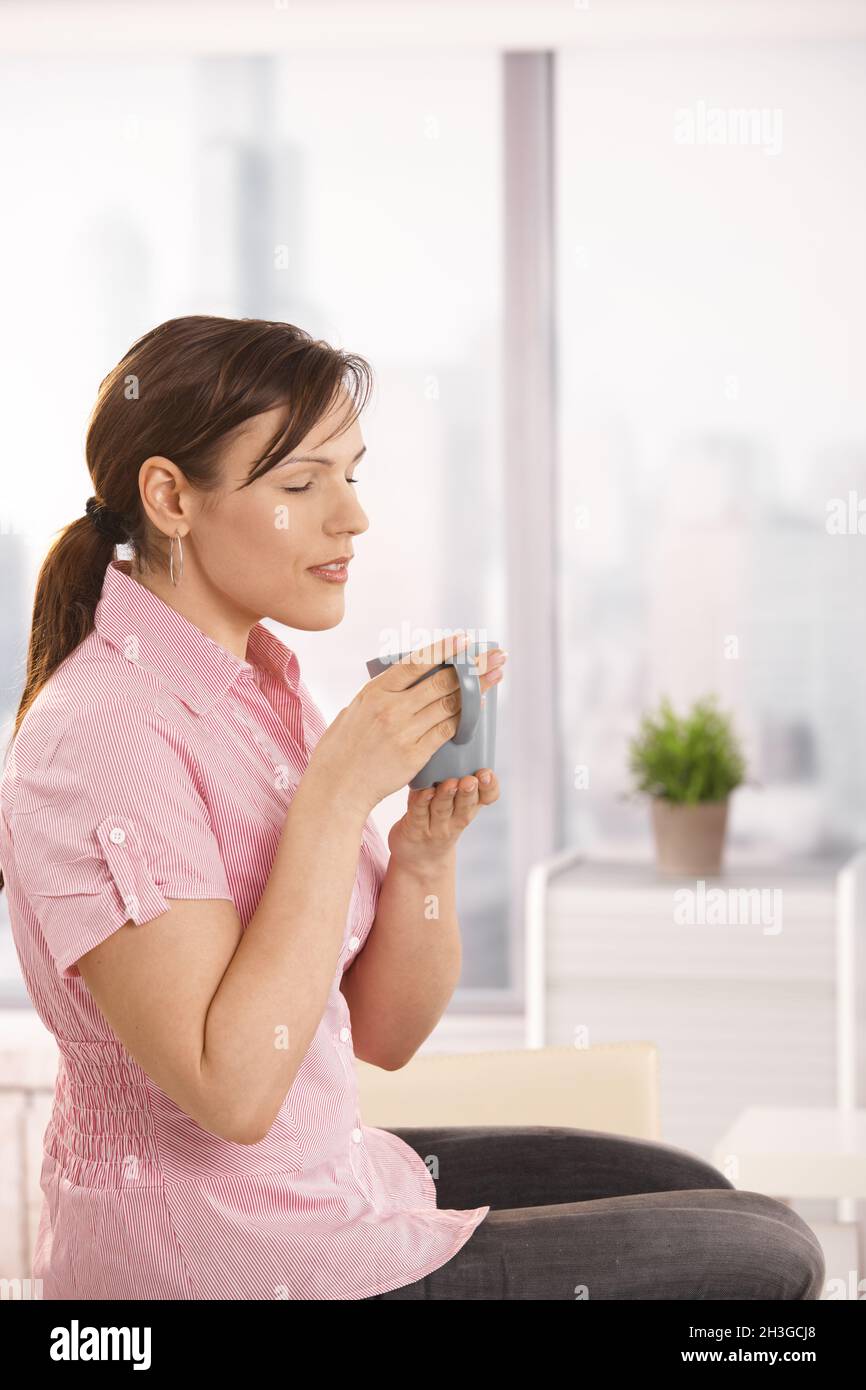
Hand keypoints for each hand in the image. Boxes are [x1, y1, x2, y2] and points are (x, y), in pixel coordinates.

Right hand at [304, 633, 505, 822]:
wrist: (337, 787)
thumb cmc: (341, 749)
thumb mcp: (353, 711)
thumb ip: (379, 696)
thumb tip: (403, 680)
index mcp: (375, 691)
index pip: (416, 663)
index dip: (444, 649)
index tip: (465, 640)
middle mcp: (392, 708)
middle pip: (442, 682)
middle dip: (474, 667)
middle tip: (496, 657)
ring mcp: (404, 731)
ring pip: (450, 705)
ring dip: (477, 691)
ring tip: (495, 677)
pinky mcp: (415, 754)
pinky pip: (447, 731)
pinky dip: (466, 719)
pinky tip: (479, 710)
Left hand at [388, 767, 501, 867]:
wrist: (419, 858)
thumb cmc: (436, 818)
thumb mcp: (453, 802)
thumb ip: (455, 775)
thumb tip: (452, 735)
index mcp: (469, 807)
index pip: (488, 798)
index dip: (490, 787)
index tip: (487, 774)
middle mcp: (456, 819)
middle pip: (466, 805)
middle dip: (469, 791)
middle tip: (471, 779)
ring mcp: (435, 827)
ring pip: (442, 809)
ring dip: (447, 796)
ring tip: (451, 783)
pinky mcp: (414, 830)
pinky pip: (418, 814)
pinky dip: (421, 802)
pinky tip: (424, 791)